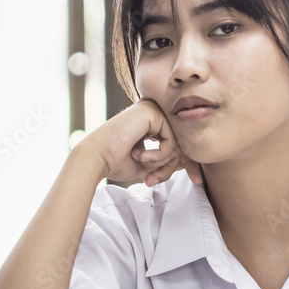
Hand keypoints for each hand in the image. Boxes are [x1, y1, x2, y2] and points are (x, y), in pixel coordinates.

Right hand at [83, 99, 202, 185]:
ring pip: (177, 141)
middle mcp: (152, 111)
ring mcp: (152, 109)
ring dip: (163, 162)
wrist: (95, 159)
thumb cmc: (115, 162)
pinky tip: (141, 156)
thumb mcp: (149, 164)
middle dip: (170, 166)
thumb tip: (187, 160)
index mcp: (149, 121)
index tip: (193, 179)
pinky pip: (171, 139)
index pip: (175, 141)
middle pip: (179, 141)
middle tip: (152, 180)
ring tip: (143, 165)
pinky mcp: (152, 112)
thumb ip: (167, 160)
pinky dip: (160, 154)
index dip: (181, 162)